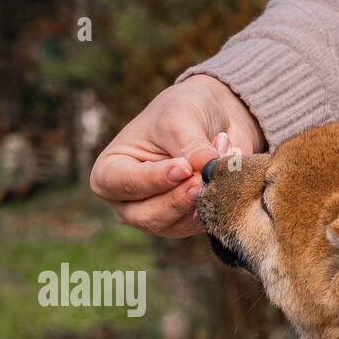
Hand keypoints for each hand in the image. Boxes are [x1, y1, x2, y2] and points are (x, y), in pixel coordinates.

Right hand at [89, 75, 264, 236]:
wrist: (212, 119)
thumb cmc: (181, 113)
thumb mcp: (181, 118)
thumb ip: (191, 146)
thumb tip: (205, 167)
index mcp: (110, 172)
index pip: (125, 185)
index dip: (154, 180)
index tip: (183, 167)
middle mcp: (129, 202)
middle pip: (148, 216)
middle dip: (179, 199)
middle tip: (202, 179)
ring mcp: (159, 217)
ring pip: (178, 225)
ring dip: (204, 197)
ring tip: (222, 159)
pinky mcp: (188, 224)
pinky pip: (203, 224)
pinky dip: (219, 201)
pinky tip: (228, 174)